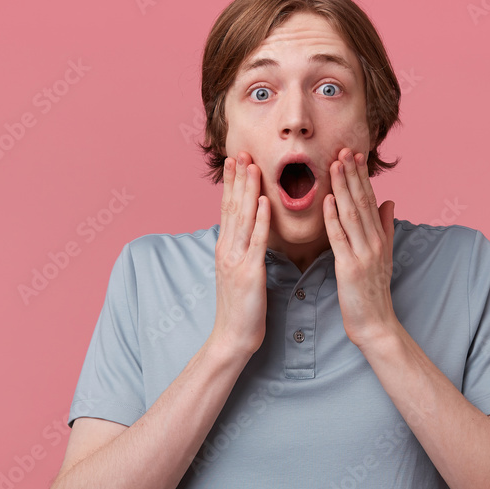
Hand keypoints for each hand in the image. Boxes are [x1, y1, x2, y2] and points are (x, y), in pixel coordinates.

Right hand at [209, 152, 270, 356]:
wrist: (232, 337)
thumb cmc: (241, 309)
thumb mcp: (239, 274)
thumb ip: (242, 252)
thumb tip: (247, 235)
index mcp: (226, 249)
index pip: (229, 209)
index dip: (232, 184)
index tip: (236, 160)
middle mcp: (227, 249)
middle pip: (232, 207)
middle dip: (237, 178)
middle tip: (240, 151)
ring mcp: (236, 260)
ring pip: (242, 218)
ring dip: (247, 190)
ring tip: (252, 166)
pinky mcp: (248, 272)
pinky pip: (255, 241)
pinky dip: (259, 219)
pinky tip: (263, 201)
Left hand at [322, 148, 399, 349]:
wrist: (376, 325)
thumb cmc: (374, 293)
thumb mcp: (384, 257)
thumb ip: (386, 228)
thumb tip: (390, 201)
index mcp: (380, 238)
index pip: (370, 201)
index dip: (361, 177)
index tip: (354, 156)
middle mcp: (375, 242)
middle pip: (362, 202)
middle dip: (352, 175)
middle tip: (343, 149)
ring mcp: (364, 254)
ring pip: (352, 214)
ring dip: (343, 188)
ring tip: (334, 165)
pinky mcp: (350, 268)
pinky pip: (340, 238)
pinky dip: (333, 218)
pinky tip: (327, 200)